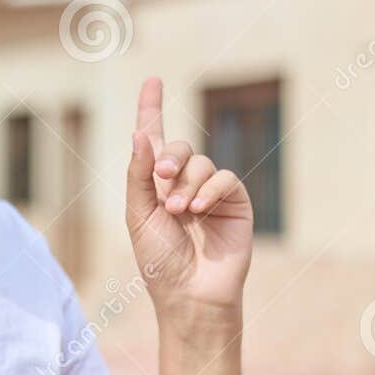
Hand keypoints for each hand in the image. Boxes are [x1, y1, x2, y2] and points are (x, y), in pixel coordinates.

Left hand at [125, 76, 253, 324]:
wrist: (189, 293)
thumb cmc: (159, 260)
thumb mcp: (139, 214)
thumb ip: (139, 174)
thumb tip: (140, 133)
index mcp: (155, 184)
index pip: (154, 138)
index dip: (152, 108)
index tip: (152, 80)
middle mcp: (182, 183)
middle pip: (178, 146)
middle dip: (169, 156)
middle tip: (163, 177)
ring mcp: (210, 192)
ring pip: (200, 162)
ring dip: (186, 184)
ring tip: (180, 212)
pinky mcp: (235, 203)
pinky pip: (224, 178)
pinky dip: (209, 190)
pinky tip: (199, 210)